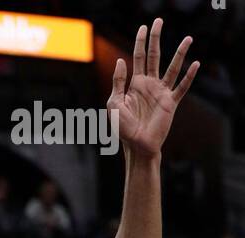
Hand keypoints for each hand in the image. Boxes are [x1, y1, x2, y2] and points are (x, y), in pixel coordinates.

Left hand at [108, 20, 197, 159]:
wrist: (136, 146)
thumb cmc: (123, 128)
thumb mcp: (114, 103)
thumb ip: (117, 82)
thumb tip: (121, 60)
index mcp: (135, 84)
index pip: (138, 57)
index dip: (140, 42)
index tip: (144, 27)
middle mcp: (150, 85)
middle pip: (154, 56)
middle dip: (156, 38)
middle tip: (159, 20)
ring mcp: (161, 93)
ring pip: (172, 68)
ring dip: (180, 53)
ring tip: (188, 38)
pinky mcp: (170, 103)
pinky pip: (182, 87)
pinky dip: (189, 76)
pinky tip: (195, 64)